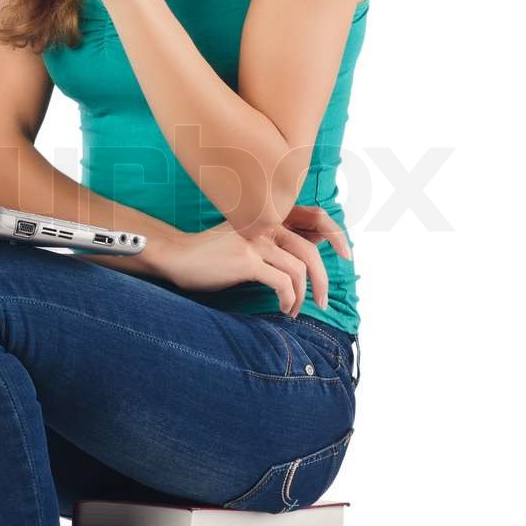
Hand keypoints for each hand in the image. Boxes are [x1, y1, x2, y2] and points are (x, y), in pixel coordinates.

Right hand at [152, 205, 350, 316]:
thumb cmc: (213, 253)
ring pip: (299, 270)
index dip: (337, 235)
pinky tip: (283, 308)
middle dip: (323, 281)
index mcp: (269, 216)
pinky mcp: (247, 260)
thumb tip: (314, 241)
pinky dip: (288, 300)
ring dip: (302, 296)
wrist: (178, 257)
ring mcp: (257, 240)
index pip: (316, 217)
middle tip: (323, 302)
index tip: (347, 256)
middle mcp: (265, 223)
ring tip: (294, 310)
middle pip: (311, 251)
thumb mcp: (249, 237)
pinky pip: (283, 283)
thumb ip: (278, 236)